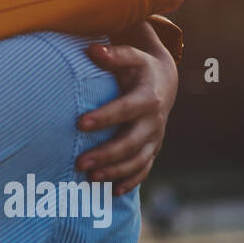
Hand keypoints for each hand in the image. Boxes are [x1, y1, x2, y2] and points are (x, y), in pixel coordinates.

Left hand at [74, 20, 177, 195]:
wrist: (164, 82)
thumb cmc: (139, 68)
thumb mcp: (131, 56)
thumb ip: (114, 54)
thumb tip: (91, 50)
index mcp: (147, 98)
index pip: (125, 110)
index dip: (104, 117)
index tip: (80, 123)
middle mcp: (153, 121)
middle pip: (131, 142)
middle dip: (106, 154)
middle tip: (80, 163)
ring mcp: (154, 138)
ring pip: (137, 160)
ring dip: (115, 171)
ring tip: (91, 179)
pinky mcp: (152, 149)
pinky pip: (144, 169)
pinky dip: (131, 182)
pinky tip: (113, 192)